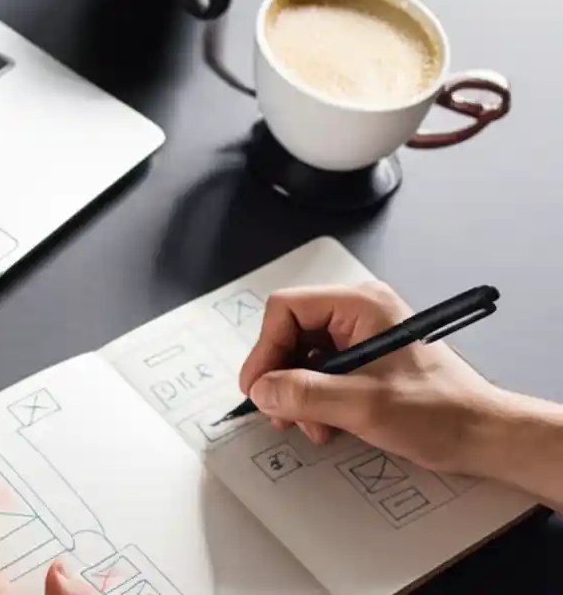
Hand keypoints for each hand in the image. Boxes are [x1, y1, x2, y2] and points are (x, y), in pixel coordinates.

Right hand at [237, 282, 504, 474]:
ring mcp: (362, 334)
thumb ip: (305, 394)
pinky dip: (314, 399)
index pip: (286, 309)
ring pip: (302, 355)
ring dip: (297, 393)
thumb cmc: (438, 412)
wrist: (482, 435)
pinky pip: (320, 371)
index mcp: (359, 304)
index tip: (258, 388)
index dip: (265, 349)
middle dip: (282, 376)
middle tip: (281, 413)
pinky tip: (325, 423)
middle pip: (290, 332)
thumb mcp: (363, 405)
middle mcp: (358, 311)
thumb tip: (261, 389)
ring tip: (311, 425)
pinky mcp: (365, 358)